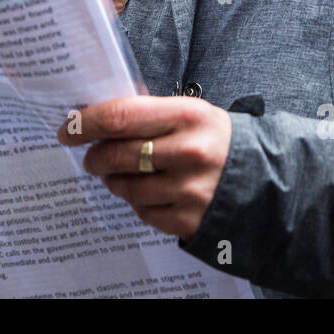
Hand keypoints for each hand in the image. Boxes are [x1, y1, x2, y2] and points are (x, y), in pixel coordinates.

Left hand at [57, 95, 230, 240]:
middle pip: (117, 155)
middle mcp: (189, 152)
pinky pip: (143, 212)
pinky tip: (148, 192)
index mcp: (187, 115)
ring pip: (125, 187)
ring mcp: (190, 189)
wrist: (265, 180)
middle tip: (92, 157)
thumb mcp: (191, 114)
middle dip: (95, 157)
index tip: (68, 129)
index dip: (86, 124)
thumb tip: (96, 119)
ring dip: (113, 181)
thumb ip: (149, 114)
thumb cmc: (216, 140)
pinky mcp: (190, 219)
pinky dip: (138, 202)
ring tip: (120, 174)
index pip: (120, 117)